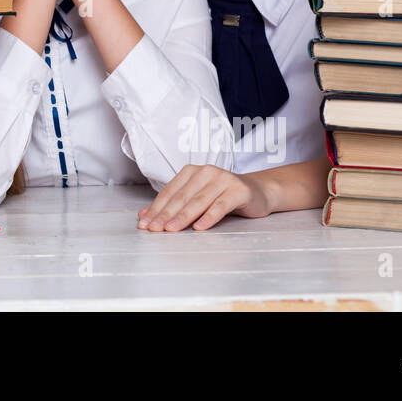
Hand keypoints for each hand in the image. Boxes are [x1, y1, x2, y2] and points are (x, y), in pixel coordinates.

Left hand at [136, 164, 270, 231]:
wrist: (257, 192)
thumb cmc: (222, 196)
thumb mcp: (196, 199)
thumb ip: (173, 205)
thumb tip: (144, 215)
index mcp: (191, 171)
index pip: (169, 192)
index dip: (156, 208)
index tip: (144, 223)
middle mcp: (205, 172)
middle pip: (182, 196)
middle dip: (165, 214)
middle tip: (154, 229)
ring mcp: (223, 179)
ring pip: (199, 200)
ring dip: (183, 216)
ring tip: (171, 229)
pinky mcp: (238, 190)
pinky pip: (221, 205)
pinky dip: (209, 216)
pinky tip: (199, 227)